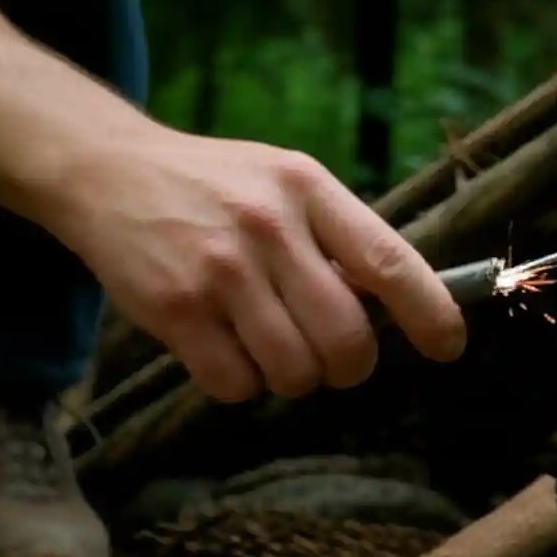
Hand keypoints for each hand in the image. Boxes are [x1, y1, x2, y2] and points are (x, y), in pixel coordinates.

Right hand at [45, 129, 466, 401]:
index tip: (448, 346)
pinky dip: (239, 384)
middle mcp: (269, 227)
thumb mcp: (284, 182)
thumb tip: (395, 308)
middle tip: (333, 358)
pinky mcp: (175, 309)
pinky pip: (236, 385)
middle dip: (349, 366)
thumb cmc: (215, 186)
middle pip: (346, 339)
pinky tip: (224, 348)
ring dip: (291, 378)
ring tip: (269, 345)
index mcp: (309, 189)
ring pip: (294, 372)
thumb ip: (338, 237)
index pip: (389, 262)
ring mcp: (220, 270)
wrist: (108, 171)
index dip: (430, 313)